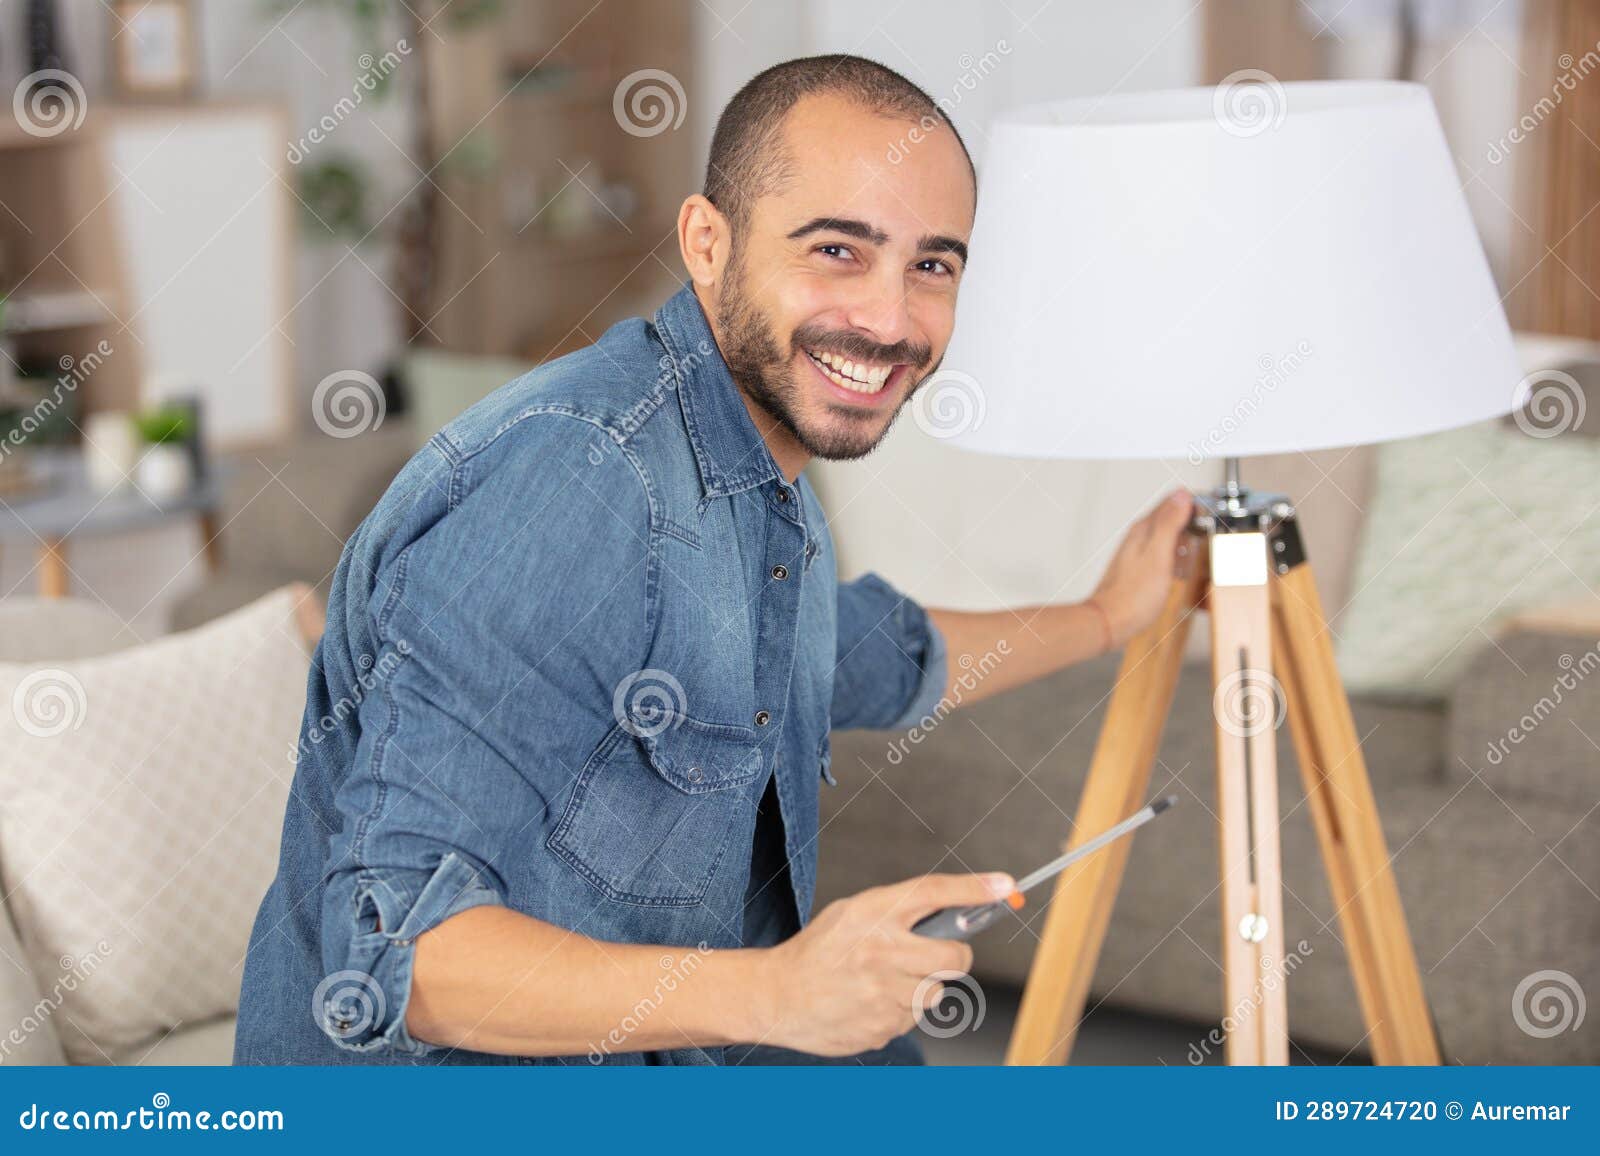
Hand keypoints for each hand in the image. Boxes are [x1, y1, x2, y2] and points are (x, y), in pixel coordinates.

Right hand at [751, 872, 1013, 1055]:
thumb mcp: (853, 913)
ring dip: (920, 987)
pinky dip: (898, 1011)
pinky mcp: (883, 1027)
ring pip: (936, 992)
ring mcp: (884, 994)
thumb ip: (899, 912)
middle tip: (932, 954)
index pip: (934, 893)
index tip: (1005, 885)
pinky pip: (912, 1019)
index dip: (974, 889)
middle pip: (956, 956)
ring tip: (882, 982)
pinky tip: (868, 1002)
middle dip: (952, 956)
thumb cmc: (819, 951)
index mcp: (873, 913)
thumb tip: (955, 915)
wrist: (777, 996)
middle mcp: (882, 951)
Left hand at [1088, 489, 1193, 648]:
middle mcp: (1139, 537)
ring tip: (1191, 559)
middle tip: (1202, 542)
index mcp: (1144, 529)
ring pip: (1168, 536)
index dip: (1194, 506)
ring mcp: (1138, 552)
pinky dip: (1176, 559)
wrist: (1110, 622)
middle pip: (1171, 518)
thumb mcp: (1158, 555)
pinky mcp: (1140, 567)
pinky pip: (1164, 554)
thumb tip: (1181, 495)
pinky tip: (1179, 571)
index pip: (1172, 501)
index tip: (1208, 517)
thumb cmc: (1132, 596)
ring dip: (1184, 543)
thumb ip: (1169, 524)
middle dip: (1191, 526)